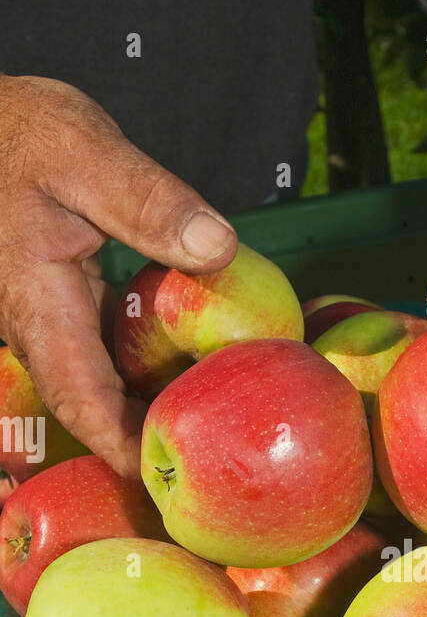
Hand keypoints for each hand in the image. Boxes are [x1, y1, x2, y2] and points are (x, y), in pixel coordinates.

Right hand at [0, 75, 236, 474]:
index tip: (167, 483)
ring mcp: (50, 324)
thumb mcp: (82, 150)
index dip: (122, 447)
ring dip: (149, 413)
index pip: (80, 400)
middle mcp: (38, 329)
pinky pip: (106, 359)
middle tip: (213, 474)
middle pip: (94, 409)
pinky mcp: (66, 311)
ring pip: (101, 388)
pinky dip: (147, 374)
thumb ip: (147, 199)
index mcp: (37, 305)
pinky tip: (193, 377)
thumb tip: (218, 248)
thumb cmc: (17, 133)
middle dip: (146, 447)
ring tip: (216, 437)